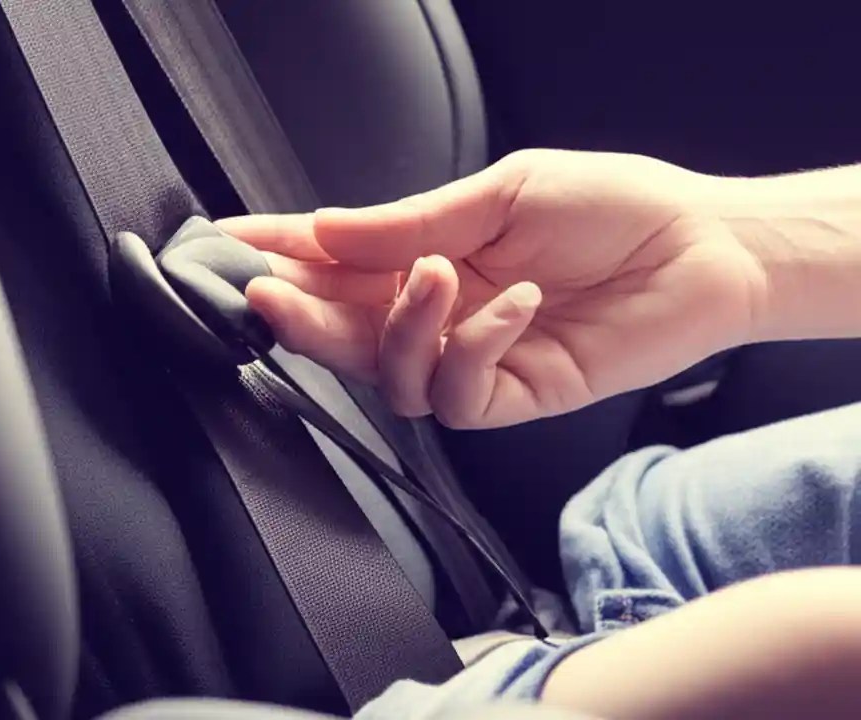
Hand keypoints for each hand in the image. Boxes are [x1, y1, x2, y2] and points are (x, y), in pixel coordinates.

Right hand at [217, 149, 766, 428]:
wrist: (701, 248)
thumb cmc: (609, 208)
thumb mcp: (501, 193)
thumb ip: (409, 222)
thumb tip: (323, 230)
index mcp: (422, 253)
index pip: (329, 260)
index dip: (275, 254)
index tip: (222, 247)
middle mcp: (434, 310)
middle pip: (339, 329)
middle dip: (297, 314)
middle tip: (269, 294)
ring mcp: (469, 357)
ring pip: (385, 374)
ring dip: (397, 328)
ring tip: (439, 276)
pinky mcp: (511, 395)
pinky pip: (456, 396)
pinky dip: (474, 349)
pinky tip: (513, 304)